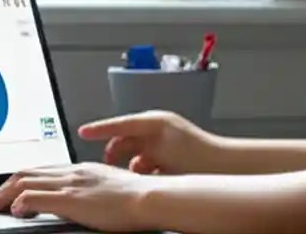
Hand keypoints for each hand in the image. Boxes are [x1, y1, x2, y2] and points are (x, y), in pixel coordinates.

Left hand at [0, 162, 154, 231]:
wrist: (150, 196)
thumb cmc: (139, 196)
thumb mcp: (111, 187)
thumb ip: (93, 190)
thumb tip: (86, 199)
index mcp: (82, 169)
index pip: (43, 170)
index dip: (22, 179)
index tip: (12, 190)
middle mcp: (73, 172)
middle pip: (28, 172)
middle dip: (6, 186)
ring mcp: (70, 184)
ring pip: (25, 182)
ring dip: (5, 195)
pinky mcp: (71, 199)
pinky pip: (34, 198)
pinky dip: (20, 204)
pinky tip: (15, 212)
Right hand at [79, 110, 219, 174]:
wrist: (223, 166)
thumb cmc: (198, 152)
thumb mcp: (166, 148)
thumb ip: (140, 148)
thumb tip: (123, 161)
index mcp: (155, 122)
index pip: (121, 123)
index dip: (100, 128)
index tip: (82, 132)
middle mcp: (156, 132)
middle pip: (124, 141)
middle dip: (115, 154)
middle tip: (108, 167)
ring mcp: (161, 146)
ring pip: (133, 156)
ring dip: (129, 167)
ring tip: (129, 178)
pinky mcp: (165, 161)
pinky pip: (144, 166)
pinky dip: (141, 174)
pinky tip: (143, 183)